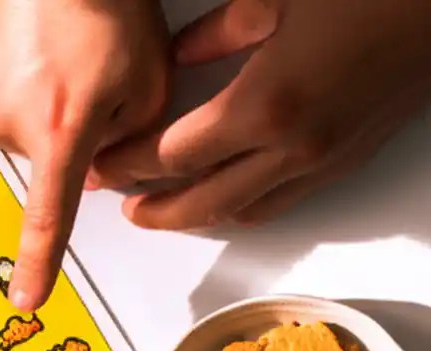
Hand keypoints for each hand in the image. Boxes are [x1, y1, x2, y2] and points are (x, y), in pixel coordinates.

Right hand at [0, 0, 168, 310]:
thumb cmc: (99, 2)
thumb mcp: (147, 76)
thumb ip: (132, 141)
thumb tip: (95, 171)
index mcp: (60, 128)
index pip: (48, 216)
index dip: (38, 263)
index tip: (26, 301)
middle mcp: (5, 123)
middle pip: (38, 157)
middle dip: (60, 130)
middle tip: (79, 77)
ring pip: (8, 128)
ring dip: (30, 104)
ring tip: (48, 55)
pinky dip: (1, 82)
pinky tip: (20, 49)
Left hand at [92, 0, 430, 228]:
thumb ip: (214, 35)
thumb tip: (176, 58)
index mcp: (264, 106)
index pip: (173, 156)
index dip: (129, 166)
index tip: (103, 165)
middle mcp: (294, 147)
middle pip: (201, 201)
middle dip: (153, 209)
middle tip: (120, 206)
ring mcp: (324, 160)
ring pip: (243, 211)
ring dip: (196, 215)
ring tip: (162, 207)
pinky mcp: (348, 161)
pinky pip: (281, 201)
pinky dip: (242, 207)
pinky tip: (224, 195)